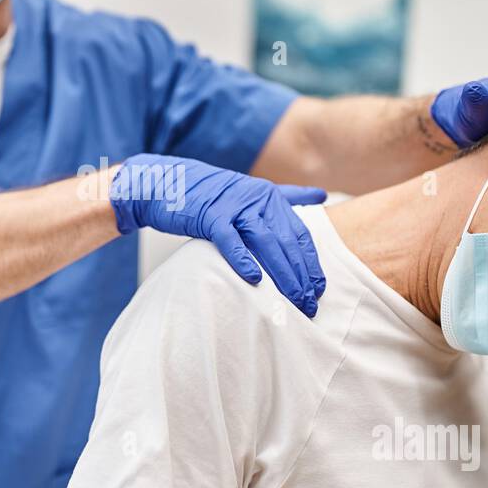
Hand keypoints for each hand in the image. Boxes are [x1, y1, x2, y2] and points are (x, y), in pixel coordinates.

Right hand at [109, 154, 326, 316]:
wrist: (165, 183)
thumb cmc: (209, 195)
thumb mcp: (251, 192)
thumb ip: (287, 195)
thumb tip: (322, 194)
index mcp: (269, 196)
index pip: (298, 233)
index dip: (311, 263)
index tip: (319, 289)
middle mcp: (256, 198)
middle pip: (287, 241)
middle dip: (301, 275)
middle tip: (310, 304)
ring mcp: (233, 206)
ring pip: (266, 242)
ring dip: (282, 273)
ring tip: (293, 300)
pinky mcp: (210, 215)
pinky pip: (230, 240)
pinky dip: (243, 259)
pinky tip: (255, 280)